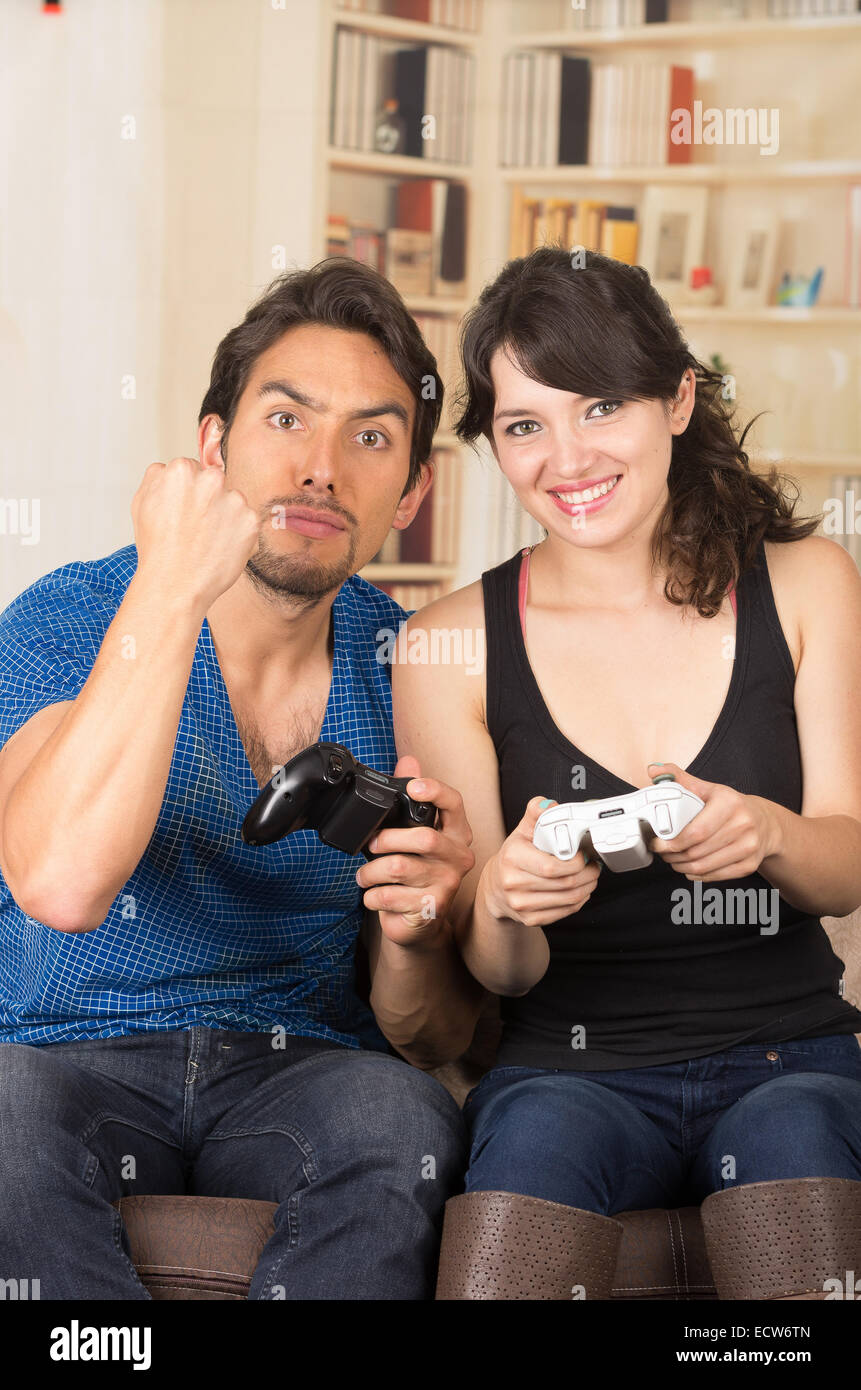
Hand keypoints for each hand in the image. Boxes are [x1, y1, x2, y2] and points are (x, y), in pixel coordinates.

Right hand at [131, 457, 259, 611]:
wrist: (176, 585)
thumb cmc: (157, 550)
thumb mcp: (141, 503)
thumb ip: (157, 478)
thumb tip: (168, 469)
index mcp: (181, 470)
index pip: (192, 471)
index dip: (187, 494)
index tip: (183, 511)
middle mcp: (212, 480)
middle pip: (214, 483)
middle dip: (208, 500)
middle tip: (195, 527)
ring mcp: (235, 500)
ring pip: (233, 502)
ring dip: (225, 517)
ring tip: (206, 542)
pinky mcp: (251, 522)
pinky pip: (246, 524)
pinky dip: (238, 536)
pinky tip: (220, 549)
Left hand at [354, 757, 475, 947]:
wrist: (420, 922)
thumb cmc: (415, 871)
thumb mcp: (411, 834)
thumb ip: (410, 799)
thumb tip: (408, 761)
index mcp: (456, 832)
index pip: (454, 803)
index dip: (435, 791)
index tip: (413, 787)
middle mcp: (459, 856)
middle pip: (424, 839)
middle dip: (387, 840)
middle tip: (370, 845)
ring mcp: (448, 883)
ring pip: (400, 868)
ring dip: (370, 872)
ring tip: (364, 875)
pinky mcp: (432, 909)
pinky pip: (390, 896)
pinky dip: (371, 896)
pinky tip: (373, 895)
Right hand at [482, 796, 601, 929]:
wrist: (496, 887)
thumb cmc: (514, 856)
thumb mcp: (522, 831)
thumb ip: (536, 813)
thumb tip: (549, 804)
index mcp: (512, 857)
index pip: (551, 866)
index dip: (575, 862)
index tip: (584, 854)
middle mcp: (513, 883)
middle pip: (565, 884)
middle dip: (588, 874)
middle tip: (593, 865)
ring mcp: (521, 904)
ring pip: (569, 899)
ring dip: (587, 887)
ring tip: (590, 876)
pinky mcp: (530, 919)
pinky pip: (565, 911)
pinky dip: (579, 901)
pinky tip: (580, 890)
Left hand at [646, 762, 780, 881]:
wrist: (765, 822)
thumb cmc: (731, 806)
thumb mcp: (708, 788)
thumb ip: (679, 778)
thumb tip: (654, 770)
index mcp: (729, 803)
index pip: (696, 831)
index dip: (672, 842)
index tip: (658, 843)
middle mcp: (743, 825)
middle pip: (697, 851)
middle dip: (673, 854)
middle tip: (662, 852)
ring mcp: (749, 847)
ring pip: (703, 866)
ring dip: (681, 866)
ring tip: (672, 859)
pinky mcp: (750, 865)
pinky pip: (716, 876)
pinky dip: (697, 875)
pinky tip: (689, 867)